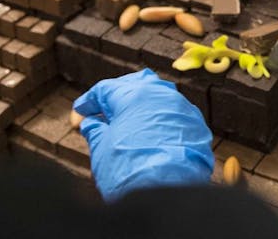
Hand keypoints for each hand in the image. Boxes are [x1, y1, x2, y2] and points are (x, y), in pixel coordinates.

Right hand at [73, 70, 213, 201]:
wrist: (167, 192)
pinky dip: (160, 120)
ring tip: (128, 123)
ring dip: (142, 107)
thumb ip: (95, 131)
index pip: (105, 89)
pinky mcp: (196, 124)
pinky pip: (174, 114)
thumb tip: (91, 124)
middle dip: (118, 96)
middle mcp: (160, 94)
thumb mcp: (101, 149)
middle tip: (103, 114)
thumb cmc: (129, 169)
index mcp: (133, 94)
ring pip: (159, 97)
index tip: (81, 114)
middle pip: (135, 85)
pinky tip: (152, 134)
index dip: (89, 101)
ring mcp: (181, 107)